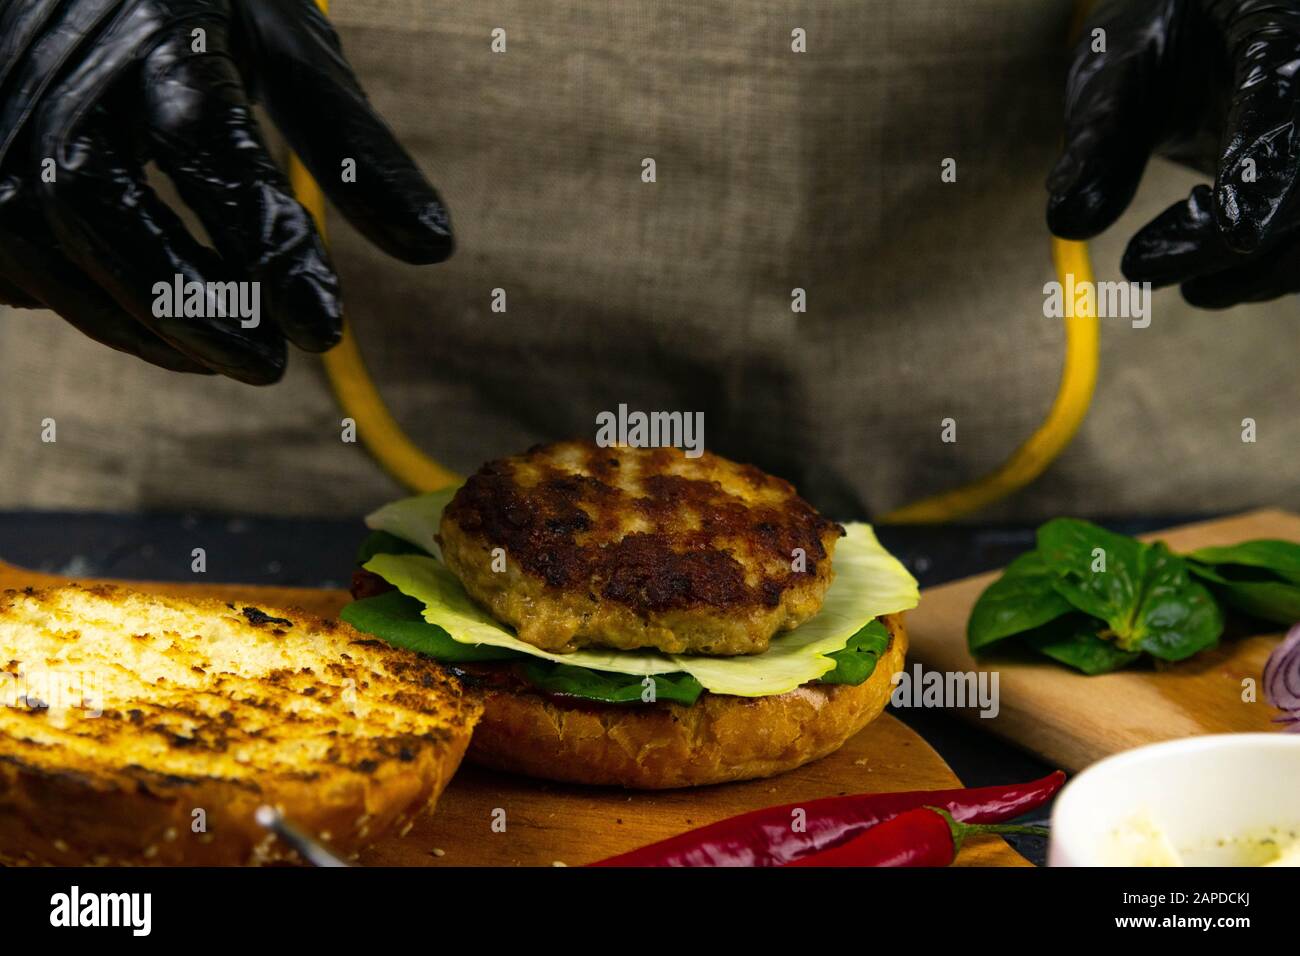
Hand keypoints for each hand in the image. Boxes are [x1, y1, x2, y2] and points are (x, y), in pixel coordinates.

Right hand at [0, 0, 452, 383]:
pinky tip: (155, 324)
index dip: (268, 248)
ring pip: (49, 246)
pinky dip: (91, 304)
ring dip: (143, 323)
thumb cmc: (195, 2)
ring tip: (226, 355)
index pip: (210, 154)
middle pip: (102, 211)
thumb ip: (349, 144)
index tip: (323, 327)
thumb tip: (436, 249)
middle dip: (190, 305)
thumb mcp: (281, 45)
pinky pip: (18, 260)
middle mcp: (59, 79)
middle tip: (268, 367)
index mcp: (154, 34)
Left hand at [1046, 0, 1299, 307]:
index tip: (1237, 231)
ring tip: (1153, 272)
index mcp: (1272, 34)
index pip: (1280, 100)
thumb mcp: (1116, 71)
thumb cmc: (1157, 37)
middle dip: (1225, 240)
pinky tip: (1198, 284)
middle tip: (1138, 268)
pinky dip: (1256, 273)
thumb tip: (1068, 219)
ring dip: (1250, 270)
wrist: (1199, 26)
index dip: (1260, 170)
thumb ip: (1098, 137)